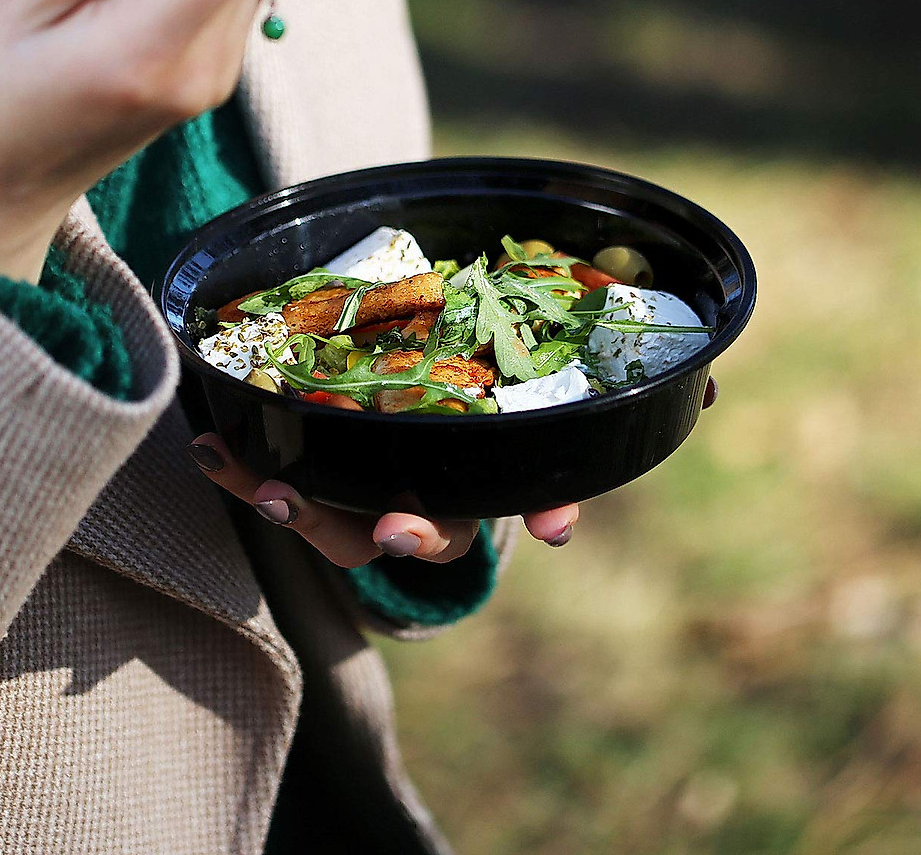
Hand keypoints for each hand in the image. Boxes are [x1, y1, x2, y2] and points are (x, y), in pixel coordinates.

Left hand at [184, 377, 718, 566]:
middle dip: (415, 530)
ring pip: (345, 524)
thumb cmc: (489, 398)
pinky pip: (287, 482)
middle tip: (396, 528)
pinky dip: (248, 469)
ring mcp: (376, 492)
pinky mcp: (320, 475)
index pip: (533, 497)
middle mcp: (441, 495)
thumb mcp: (550, 390)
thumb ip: (618, 389)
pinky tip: (211, 445)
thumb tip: (710, 392)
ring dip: (308, 508)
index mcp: (494, 472)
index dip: (548, 510)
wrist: (410, 417)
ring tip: (269, 484)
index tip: (558, 525)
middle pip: (434, 530)